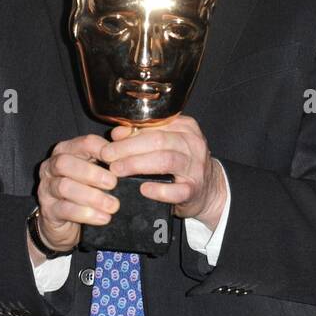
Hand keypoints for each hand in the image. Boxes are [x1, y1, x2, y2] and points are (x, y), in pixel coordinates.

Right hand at [31, 134, 117, 259]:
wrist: (65, 221)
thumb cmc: (85, 189)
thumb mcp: (96, 170)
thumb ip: (110, 156)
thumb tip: (127, 140)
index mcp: (66, 150)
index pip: (84, 143)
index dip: (103, 150)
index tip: (120, 162)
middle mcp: (52, 166)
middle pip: (66, 162)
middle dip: (91, 173)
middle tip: (113, 184)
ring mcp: (47, 188)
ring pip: (64, 186)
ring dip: (91, 196)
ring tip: (113, 205)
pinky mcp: (48, 210)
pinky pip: (65, 209)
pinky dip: (86, 214)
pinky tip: (103, 217)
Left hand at [100, 115, 225, 228]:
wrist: (209, 189)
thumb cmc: (181, 163)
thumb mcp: (166, 144)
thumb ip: (142, 135)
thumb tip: (117, 133)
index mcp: (185, 127)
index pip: (155, 125)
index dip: (131, 131)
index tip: (111, 140)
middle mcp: (193, 144)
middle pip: (158, 140)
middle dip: (128, 147)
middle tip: (107, 156)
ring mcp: (195, 167)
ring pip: (165, 160)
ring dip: (137, 164)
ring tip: (116, 170)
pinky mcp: (194, 189)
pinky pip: (177, 190)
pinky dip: (159, 191)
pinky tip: (143, 189)